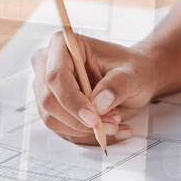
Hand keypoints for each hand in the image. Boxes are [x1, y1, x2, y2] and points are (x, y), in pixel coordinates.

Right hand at [30, 31, 158, 145]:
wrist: (133, 79)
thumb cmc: (130, 68)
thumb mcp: (132, 74)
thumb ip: (117, 85)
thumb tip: (100, 103)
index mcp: (63, 44)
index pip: (56, 75)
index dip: (72, 100)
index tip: (93, 118)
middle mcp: (48, 65)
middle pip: (49, 100)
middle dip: (80, 119)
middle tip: (111, 123)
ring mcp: (47, 88)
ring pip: (53, 119)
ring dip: (84, 129)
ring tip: (113, 123)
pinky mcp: (53, 108)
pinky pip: (62, 129)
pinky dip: (86, 135)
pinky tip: (107, 130)